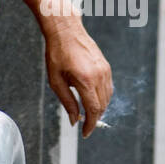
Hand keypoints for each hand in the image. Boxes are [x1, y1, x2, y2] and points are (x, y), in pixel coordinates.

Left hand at [44, 18, 112, 136]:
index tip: (85, 133)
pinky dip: (102, 97)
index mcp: (85, 80)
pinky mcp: (106, 66)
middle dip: (94, 118)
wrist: (65, 30)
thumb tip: (74, 120)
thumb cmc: (57, 54)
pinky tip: (92, 99)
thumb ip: (67, 102)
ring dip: (99, 108)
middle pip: (102, 106)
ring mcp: (105, 70)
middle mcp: (99, 76)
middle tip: (84, 125)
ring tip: (87, 113)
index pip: (93, 110)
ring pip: (107, 98)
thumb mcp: (56, 81)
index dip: (90, 124)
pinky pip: (108, 88)